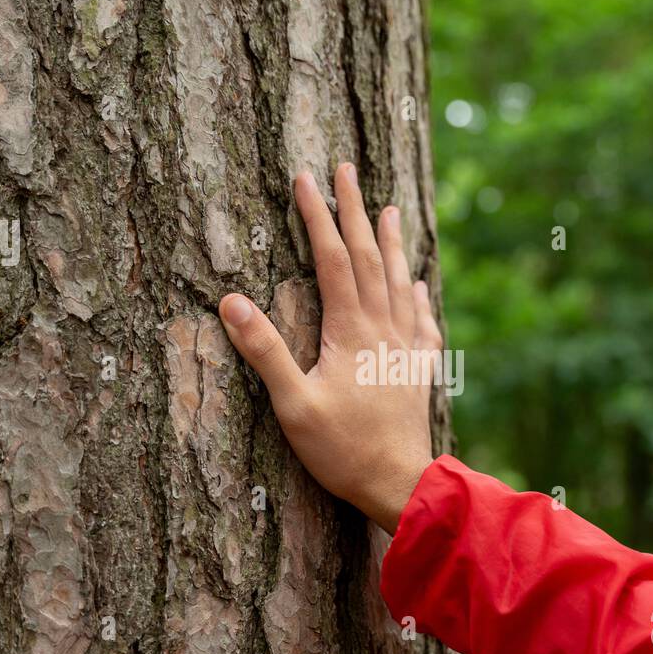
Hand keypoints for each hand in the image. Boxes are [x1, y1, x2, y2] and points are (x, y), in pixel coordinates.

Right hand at [219, 164, 441, 533]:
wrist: (399, 483)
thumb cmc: (341, 450)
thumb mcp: (292, 404)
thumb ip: (264, 351)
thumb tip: (230, 301)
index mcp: (351, 331)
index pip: (333, 259)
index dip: (317, 216)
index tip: (305, 178)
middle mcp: (384, 329)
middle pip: (370, 257)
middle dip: (355, 211)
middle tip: (347, 170)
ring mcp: (405, 348)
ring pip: (399, 281)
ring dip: (391, 243)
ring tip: (389, 209)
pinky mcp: (418, 370)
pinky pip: (422, 321)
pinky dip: (419, 295)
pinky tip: (419, 284)